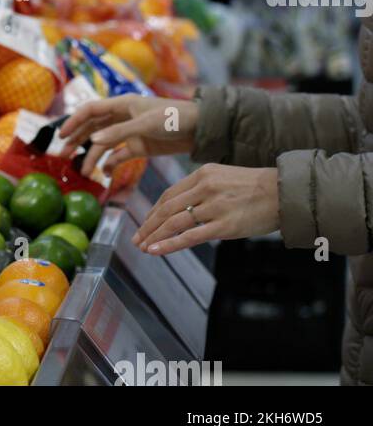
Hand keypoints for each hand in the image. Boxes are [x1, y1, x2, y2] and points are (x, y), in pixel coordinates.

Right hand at [58, 95, 199, 176]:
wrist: (200, 130)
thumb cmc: (174, 118)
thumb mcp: (145, 124)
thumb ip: (118, 133)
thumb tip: (93, 140)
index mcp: (121, 104)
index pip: (90, 110)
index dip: (73, 122)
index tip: (61, 136)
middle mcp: (121, 117)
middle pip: (92, 128)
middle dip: (77, 141)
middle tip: (63, 156)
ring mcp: (129, 133)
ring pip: (103, 144)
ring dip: (92, 156)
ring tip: (83, 171)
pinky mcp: (138, 146)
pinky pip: (118, 156)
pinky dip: (110, 165)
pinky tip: (104, 174)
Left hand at [133, 164, 279, 255]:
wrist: (287, 192)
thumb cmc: (257, 188)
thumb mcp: (225, 178)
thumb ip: (202, 189)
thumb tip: (180, 207)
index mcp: (203, 174)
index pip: (169, 195)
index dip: (154, 212)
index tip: (145, 224)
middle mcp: (205, 187)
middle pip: (166, 208)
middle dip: (148, 226)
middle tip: (136, 238)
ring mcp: (215, 206)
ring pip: (174, 222)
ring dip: (154, 236)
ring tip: (143, 247)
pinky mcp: (225, 225)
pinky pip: (190, 236)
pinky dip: (169, 244)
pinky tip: (155, 251)